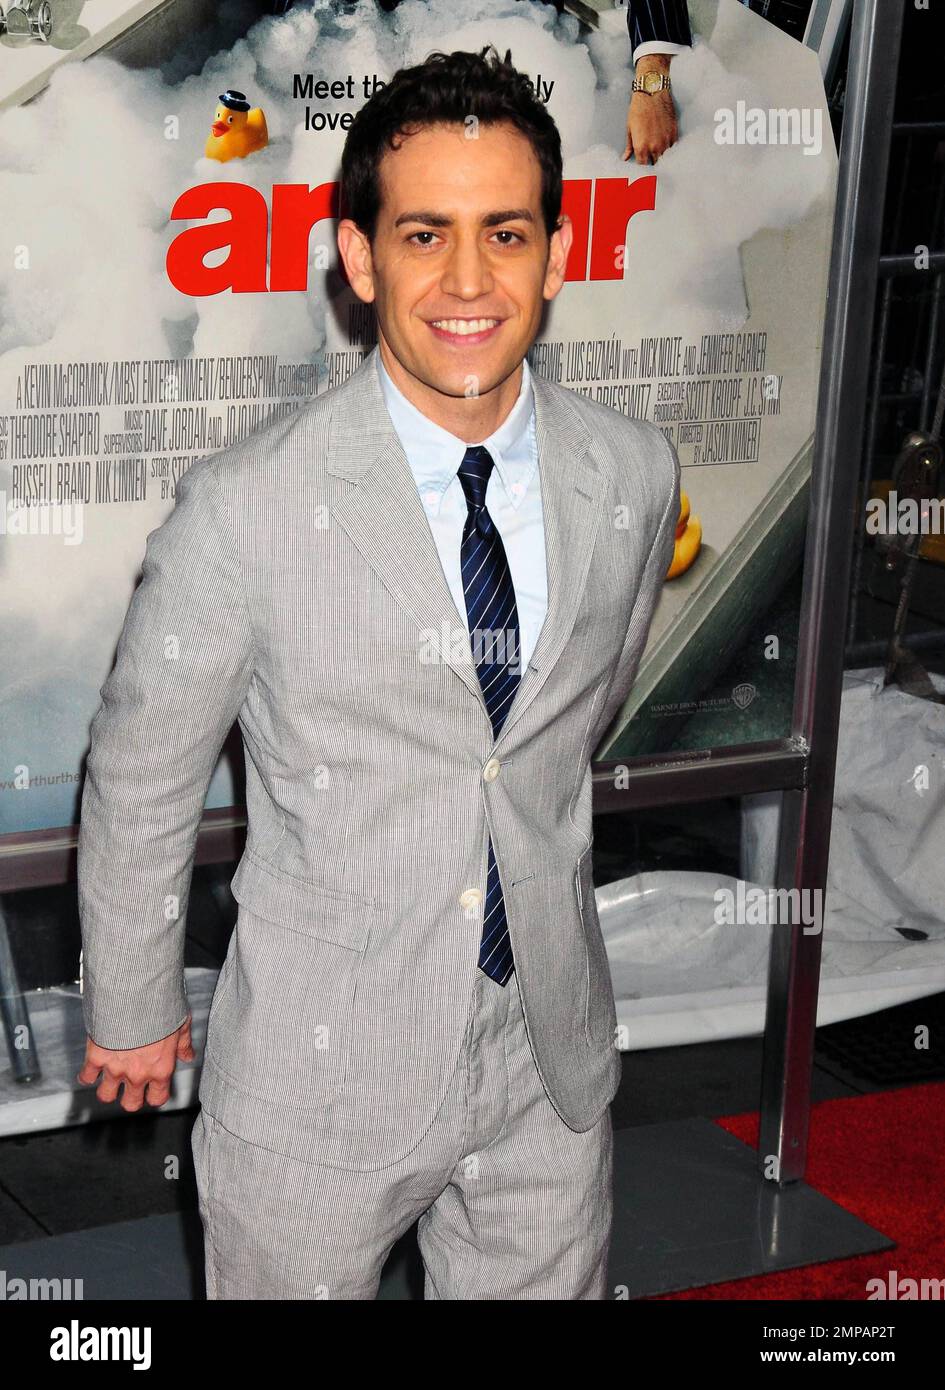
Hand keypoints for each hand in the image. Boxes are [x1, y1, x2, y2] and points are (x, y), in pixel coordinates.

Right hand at [76, 1014, 194, 1111]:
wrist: (136, 994)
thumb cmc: (161, 1006)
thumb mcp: (181, 1023)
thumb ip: (183, 1043)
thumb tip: (188, 1055)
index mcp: (160, 1068)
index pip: (157, 1098)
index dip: (154, 1095)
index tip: (152, 1090)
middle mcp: (138, 1073)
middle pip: (130, 1104)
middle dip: (129, 1098)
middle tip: (129, 1088)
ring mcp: (115, 1068)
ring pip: (106, 1095)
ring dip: (107, 1089)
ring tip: (109, 1080)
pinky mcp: (96, 1058)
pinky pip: (86, 1077)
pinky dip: (86, 1075)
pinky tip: (91, 1069)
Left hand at [623, 56, 678, 164]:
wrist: (653, 92)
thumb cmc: (638, 108)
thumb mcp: (630, 128)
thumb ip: (629, 146)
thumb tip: (625, 158)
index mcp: (641, 147)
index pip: (642, 168)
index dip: (642, 173)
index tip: (641, 175)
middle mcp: (654, 147)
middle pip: (655, 166)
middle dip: (652, 169)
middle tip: (650, 171)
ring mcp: (666, 141)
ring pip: (665, 159)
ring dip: (661, 161)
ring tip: (659, 163)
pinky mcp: (674, 134)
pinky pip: (673, 149)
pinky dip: (669, 152)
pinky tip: (666, 153)